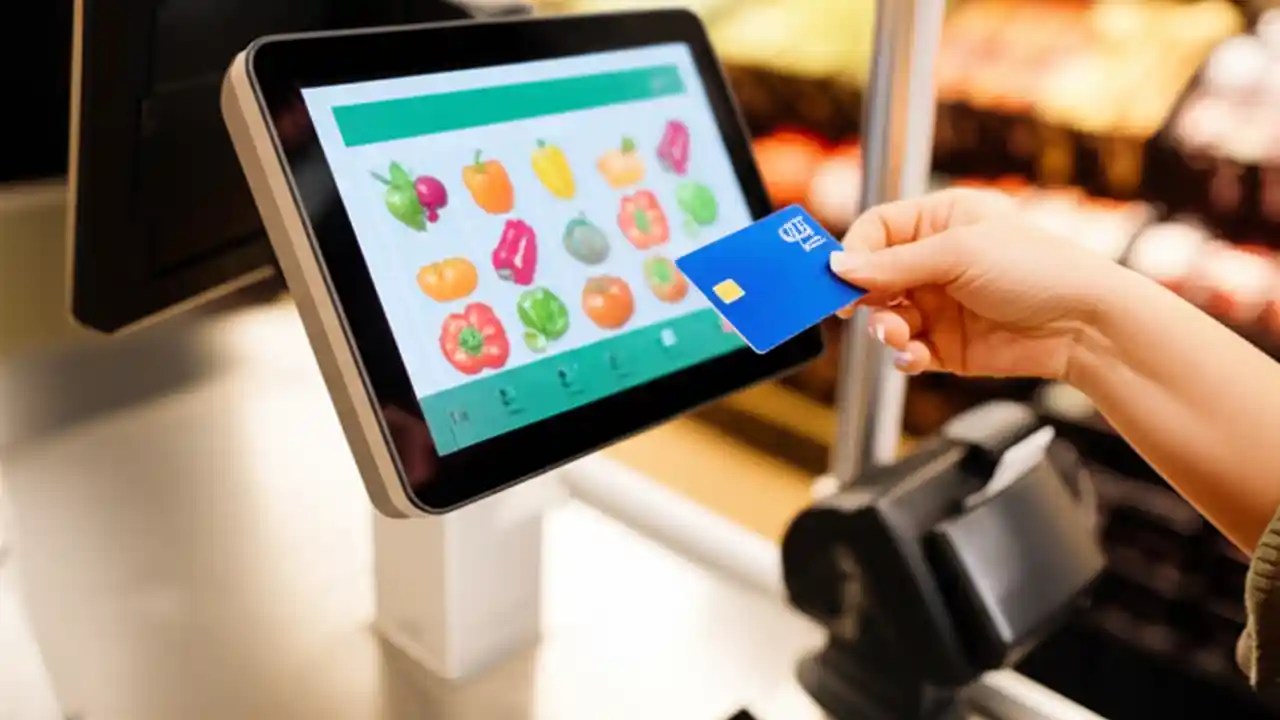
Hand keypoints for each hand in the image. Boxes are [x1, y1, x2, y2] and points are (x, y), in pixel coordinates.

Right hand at [830, 188, 1133, 379]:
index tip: (836, 277)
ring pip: (886, 318)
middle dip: (864, 297)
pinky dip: (904, 356)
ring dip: (884, 329)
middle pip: (873, 278)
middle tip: (855, 312)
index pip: (876, 230)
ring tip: (898, 336)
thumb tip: (839, 267)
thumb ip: (893, 265)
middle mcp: (936, 261)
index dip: (853, 252)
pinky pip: (907, 351)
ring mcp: (941, 304)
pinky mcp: (948, 345)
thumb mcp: (958, 254)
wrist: (1086, 325)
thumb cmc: (1037, 270)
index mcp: (941, 220)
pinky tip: (913, 356)